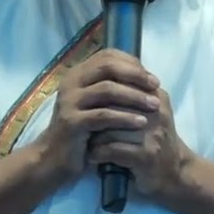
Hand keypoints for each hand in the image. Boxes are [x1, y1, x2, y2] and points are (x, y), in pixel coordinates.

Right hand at [32, 49, 162, 180]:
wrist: (56, 158)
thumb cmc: (83, 129)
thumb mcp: (97, 104)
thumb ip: (114, 88)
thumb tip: (145, 76)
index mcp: (78, 73)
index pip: (107, 56)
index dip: (132, 64)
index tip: (153, 79)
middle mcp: (71, 82)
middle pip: (108, 67)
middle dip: (136, 76)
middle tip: (156, 87)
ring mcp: (69, 101)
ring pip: (107, 89)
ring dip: (135, 96)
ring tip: (155, 106)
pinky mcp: (71, 122)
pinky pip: (103, 115)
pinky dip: (125, 117)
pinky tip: (141, 122)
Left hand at [87, 86, 193, 200]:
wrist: (175, 172)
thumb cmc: (155, 138)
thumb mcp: (151, 111)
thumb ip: (133, 93)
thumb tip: (103, 74)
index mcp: (156, 96)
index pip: (122, 83)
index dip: (100, 93)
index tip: (87, 103)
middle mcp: (156, 112)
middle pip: (113, 104)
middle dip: (93, 113)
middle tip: (80, 120)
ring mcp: (152, 134)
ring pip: (110, 128)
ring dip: (93, 135)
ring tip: (84, 139)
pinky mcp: (146, 156)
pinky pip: (112, 150)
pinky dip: (97, 153)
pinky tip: (91, 156)